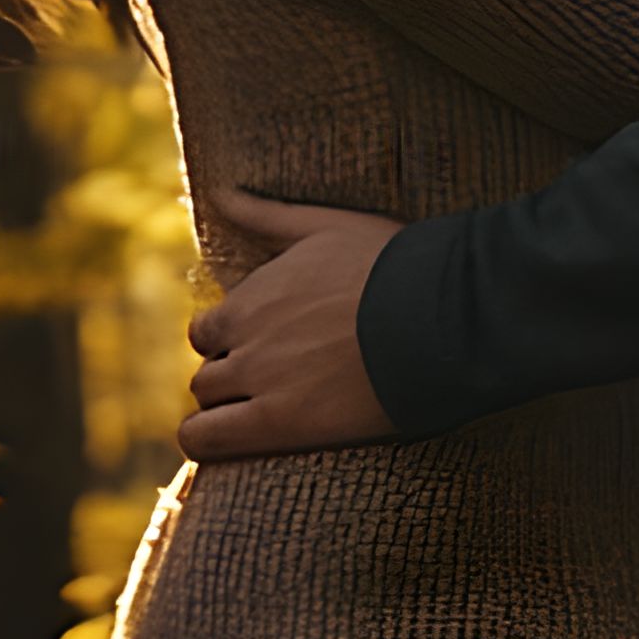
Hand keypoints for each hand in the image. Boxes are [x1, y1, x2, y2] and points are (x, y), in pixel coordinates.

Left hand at [177, 189, 403, 458]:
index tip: (259, 354)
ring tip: (258, 419)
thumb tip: (220, 194)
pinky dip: (201, 442)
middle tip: (268, 391)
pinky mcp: (278, 423)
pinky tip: (214, 445)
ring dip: (223, 410)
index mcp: (254, 296)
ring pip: (207, 404)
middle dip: (228, 379)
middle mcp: (245, 337)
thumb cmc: (391, 266)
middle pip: (207, 370)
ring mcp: (259, 380)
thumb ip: (266, 216)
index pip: (210, 329)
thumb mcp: (323, 226)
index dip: (230, 345)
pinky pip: (210, 439)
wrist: (436, 316)